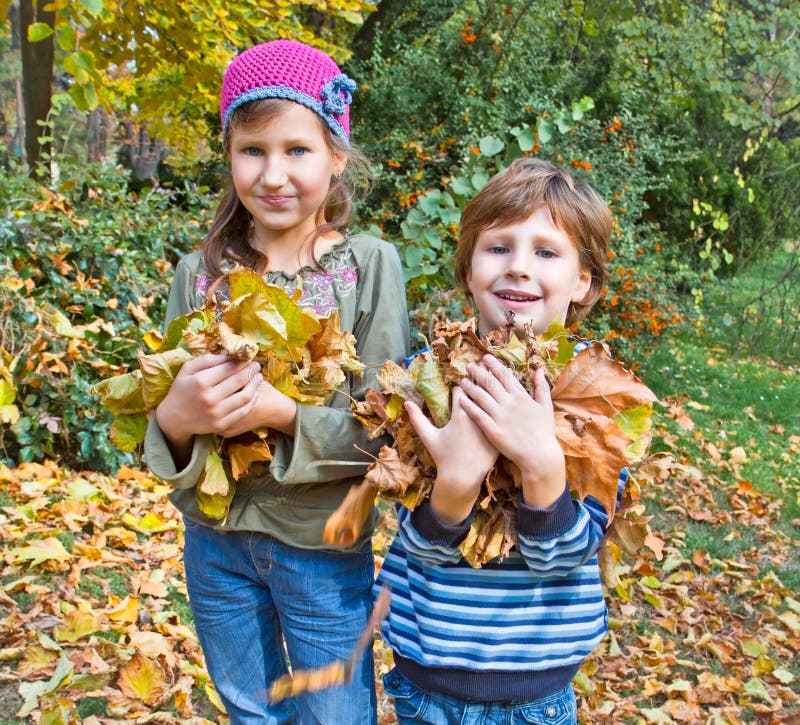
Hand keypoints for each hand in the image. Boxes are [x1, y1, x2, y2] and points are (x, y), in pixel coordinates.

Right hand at [155, 353, 261, 448]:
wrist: (174, 418)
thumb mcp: (187, 370)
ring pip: (244, 396)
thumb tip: (227, 355)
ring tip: (259, 377)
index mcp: (201, 382)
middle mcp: (210, 398)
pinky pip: (242, 411)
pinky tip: (254, 393)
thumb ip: (206, 360)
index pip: (229, 368)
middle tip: (257, 365)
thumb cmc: (181, 390)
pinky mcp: (221, 425)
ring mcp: (216, 413)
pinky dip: (252, 401)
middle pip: (239, 380)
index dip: (242, 362)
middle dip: (251, 370)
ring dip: (255, 385)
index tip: (249, 357)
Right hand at [405, 386, 497, 524]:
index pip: (462, 389)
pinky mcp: (500, 434)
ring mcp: (490, 426)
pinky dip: (501, 411)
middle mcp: (478, 418)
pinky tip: (501, 408)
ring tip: (492, 388)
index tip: (461, 386)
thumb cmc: (443, 457)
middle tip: (479, 377)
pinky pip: (501, 417)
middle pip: (480, 391)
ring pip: (494, 402)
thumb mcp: (429, 437)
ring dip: (492, 394)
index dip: (460, 386)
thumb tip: (406, 402)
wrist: (463, 478)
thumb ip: (417, 419)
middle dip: (479, 384)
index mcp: (460, 415)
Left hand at [459, 355, 564, 507]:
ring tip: (462, 380)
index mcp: (522, 396)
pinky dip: (468, 405)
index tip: (485, 358)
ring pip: (481, 396)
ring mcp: (500, 416)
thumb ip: (542, 387)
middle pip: (490, 383)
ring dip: (471, 386)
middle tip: (468, 365)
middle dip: (479, 372)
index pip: (505, 376)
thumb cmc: (544, 432)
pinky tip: (460, 398)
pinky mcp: (492, 430)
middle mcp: (510, 403)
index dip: (494, 366)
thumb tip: (539, 370)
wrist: (539, 456)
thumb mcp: (546, 406)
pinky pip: (477, 414)